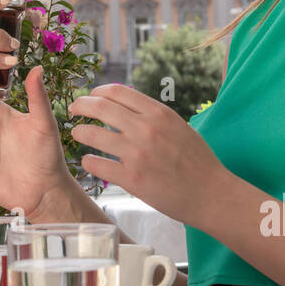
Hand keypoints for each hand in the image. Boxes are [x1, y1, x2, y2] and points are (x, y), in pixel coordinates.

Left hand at [68, 83, 225, 226]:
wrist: (211, 194)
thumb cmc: (196, 160)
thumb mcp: (178, 126)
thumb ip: (152, 115)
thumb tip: (125, 105)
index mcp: (158, 113)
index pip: (116, 91)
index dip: (96, 92)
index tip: (89, 97)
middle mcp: (146, 129)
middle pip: (100, 107)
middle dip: (80, 106)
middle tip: (73, 110)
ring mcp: (137, 154)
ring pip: (92, 134)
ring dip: (80, 132)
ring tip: (77, 134)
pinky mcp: (131, 179)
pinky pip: (96, 164)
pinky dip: (87, 161)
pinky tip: (88, 162)